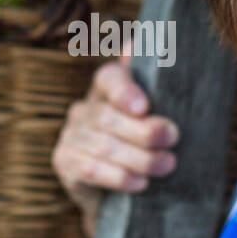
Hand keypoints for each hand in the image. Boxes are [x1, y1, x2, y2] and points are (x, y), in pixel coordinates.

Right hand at [52, 49, 180, 237]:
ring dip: (139, 158)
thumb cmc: (143, 146)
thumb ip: (156, 85)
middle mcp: (84, 109)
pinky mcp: (64, 162)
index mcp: (106, 90)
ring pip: (103, 145)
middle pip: (109, 117)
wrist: (117, 192)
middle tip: (172, 140)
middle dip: (144, 131)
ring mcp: (71, 135)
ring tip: (166, 165)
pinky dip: (118, 177)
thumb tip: (140, 45)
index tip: (145, 107)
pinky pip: (90, 169)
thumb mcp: (155, 117)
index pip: (109, 78)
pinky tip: (140, 183)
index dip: (125, 90)